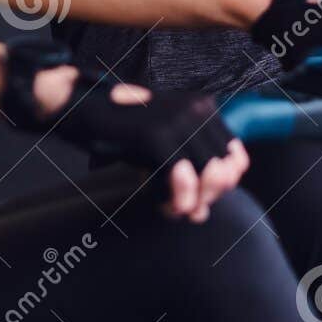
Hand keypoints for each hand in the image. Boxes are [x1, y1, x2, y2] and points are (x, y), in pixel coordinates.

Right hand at [41, 74, 248, 222]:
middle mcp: (197, 108)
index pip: (237, 157)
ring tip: (171, 210)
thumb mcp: (162, 145)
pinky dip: (176, 199)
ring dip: (190, 203)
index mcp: (204, 107)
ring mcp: (177, 119)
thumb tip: (201, 213)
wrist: (85, 109)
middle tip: (183, 210)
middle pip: (224, 170)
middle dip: (206, 199)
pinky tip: (164, 206)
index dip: (224, 186)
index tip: (201, 199)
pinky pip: (180, 177)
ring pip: (205, 176)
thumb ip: (188, 172)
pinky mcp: (156, 133)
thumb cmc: (122, 132)